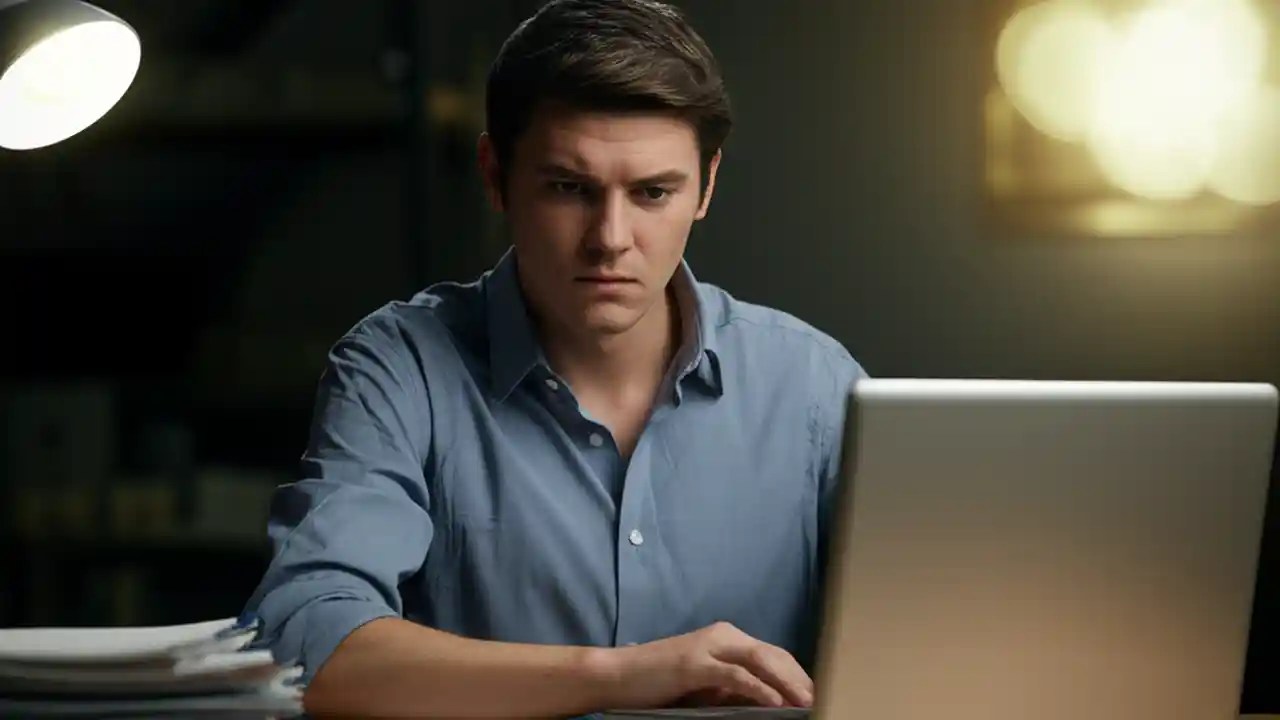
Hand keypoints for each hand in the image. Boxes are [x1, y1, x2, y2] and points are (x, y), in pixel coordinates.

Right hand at [603, 621, 813, 709]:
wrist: (618, 676)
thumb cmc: (660, 684)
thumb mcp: (704, 686)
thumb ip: (733, 689)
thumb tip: (767, 702)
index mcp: (727, 638)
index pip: (774, 655)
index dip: (798, 675)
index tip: (816, 696)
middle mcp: (724, 636)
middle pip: (775, 655)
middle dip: (801, 679)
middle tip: (821, 701)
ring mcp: (709, 647)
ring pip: (762, 661)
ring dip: (789, 685)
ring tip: (808, 704)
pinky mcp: (695, 664)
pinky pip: (736, 676)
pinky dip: (760, 689)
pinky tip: (776, 703)